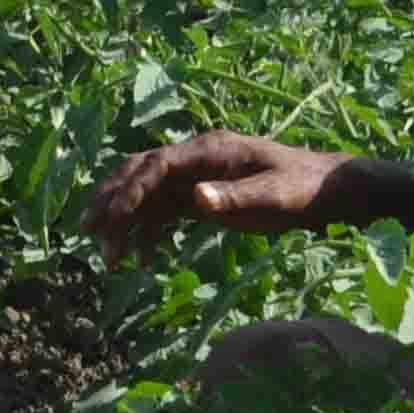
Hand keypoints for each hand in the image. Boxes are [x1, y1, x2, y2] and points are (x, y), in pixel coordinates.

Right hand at [88, 131, 347, 258]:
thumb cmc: (304, 189)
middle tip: (87, 231)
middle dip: (111, 201)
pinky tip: (143, 262)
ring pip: (147, 197)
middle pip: (140, 174)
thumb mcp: (275, 195)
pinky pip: (164, 214)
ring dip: (124, 224)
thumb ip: (235, 196)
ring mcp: (197, 179)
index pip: (158, 164)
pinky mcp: (202, 198)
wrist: (326, 191)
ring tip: (109, 258)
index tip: (115, 218)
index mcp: (210, 150)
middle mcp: (196, 160)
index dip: (132, 189)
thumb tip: (196, 198)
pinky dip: (149, 235)